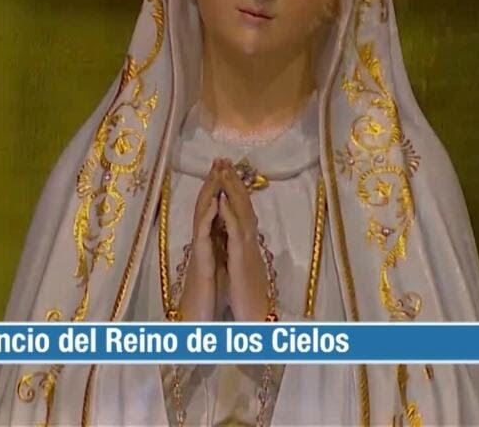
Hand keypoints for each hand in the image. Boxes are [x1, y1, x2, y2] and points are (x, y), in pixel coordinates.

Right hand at [176, 160, 227, 320]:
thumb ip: (220, 248)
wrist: (198, 319)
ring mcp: (199, 251)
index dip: (220, 189)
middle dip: (213, 182)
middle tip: (219, 159)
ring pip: (201, 215)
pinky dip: (207, 217)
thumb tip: (225, 234)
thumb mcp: (219, 267)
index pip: (214, 209)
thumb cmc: (209, 296)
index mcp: (210, 243)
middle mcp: (202, 243)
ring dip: (208, 192)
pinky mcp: (200, 262)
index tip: (226, 169)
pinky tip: (213, 203)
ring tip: (215, 172)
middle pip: (206, 205)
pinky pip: (203, 236)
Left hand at [216, 161, 272, 321]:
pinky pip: (236, 234)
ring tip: (223, 170)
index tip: (225, 171)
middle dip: (232, 181)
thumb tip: (236, 237)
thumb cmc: (248, 297)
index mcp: (247, 243)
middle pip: (244, 204)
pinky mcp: (242, 260)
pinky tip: (222, 202)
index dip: (234, 189)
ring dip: (232, 191)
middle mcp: (250, 242)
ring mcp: (248, 250)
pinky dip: (229, 216)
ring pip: (242, 213)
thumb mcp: (243, 268)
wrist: (256, 318)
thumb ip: (239, 250)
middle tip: (224, 160)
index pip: (242, 209)